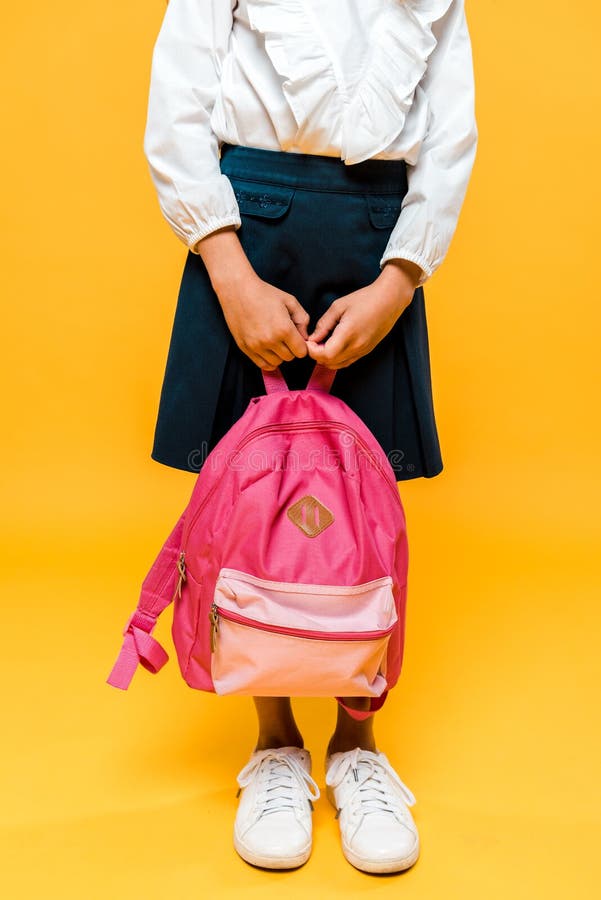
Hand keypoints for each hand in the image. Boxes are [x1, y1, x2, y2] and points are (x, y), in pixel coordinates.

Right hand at [195, 227, 309, 369]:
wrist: (238, 290)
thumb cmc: (264, 293)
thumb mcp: (290, 301)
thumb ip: (303, 320)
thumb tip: (304, 336)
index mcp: (284, 329)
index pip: (301, 352)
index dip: (301, 345)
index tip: (296, 337)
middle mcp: (270, 340)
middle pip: (289, 358)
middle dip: (290, 349)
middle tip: (285, 336)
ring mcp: (256, 346)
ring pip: (277, 363)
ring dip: (279, 355)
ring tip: (275, 341)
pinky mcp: (245, 348)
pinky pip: (262, 365)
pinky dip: (268, 360)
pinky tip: (268, 349)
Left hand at [305, 260, 419, 368]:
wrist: (389, 300)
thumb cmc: (365, 299)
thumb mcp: (338, 306)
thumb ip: (323, 324)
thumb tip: (313, 338)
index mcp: (348, 334)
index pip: (324, 354)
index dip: (312, 351)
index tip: (308, 341)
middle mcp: (356, 346)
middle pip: (329, 362)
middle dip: (317, 355)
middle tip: (313, 342)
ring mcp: (363, 351)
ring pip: (338, 365)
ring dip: (326, 358)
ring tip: (323, 343)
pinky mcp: (366, 351)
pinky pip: (347, 362)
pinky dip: (337, 359)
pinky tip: (334, 346)